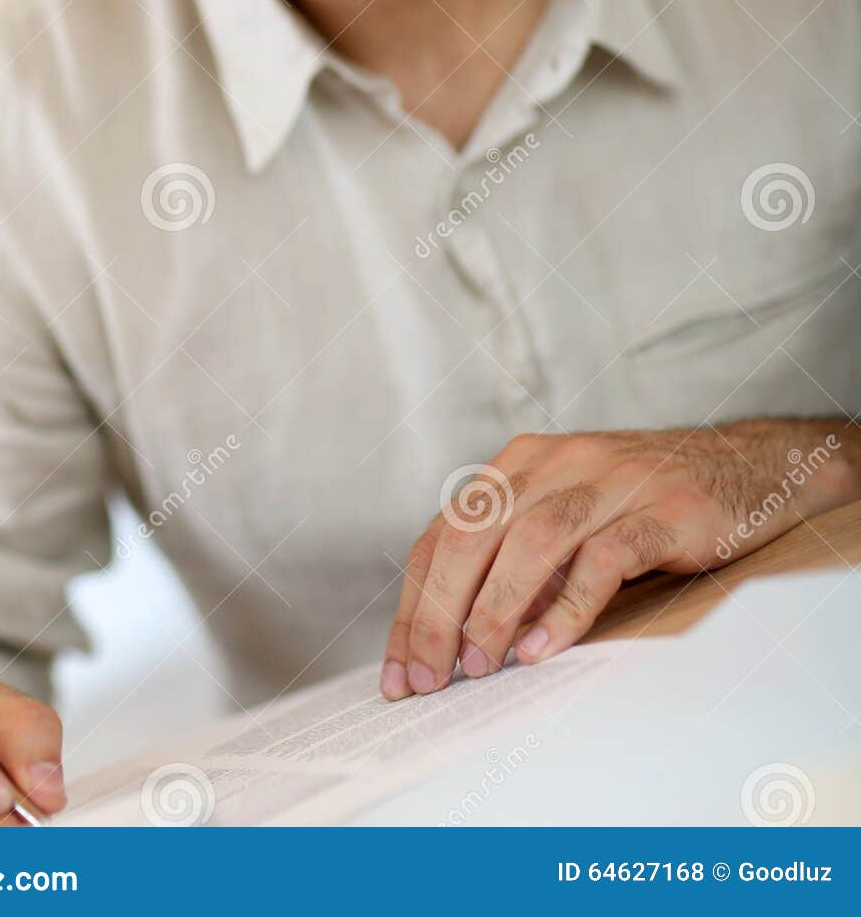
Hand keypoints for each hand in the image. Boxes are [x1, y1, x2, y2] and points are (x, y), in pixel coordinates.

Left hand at [381, 420, 849, 698]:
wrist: (739, 467)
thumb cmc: (637, 506)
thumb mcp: (565, 523)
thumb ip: (515, 565)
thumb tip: (455, 642)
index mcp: (519, 464)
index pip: (445, 534)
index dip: (415, 603)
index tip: (400, 668)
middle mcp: (555, 463)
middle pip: (475, 533)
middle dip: (440, 611)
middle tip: (428, 676)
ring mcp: (609, 481)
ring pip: (531, 540)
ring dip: (494, 607)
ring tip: (477, 665)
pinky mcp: (661, 509)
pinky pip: (604, 557)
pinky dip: (567, 607)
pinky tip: (542, 648)